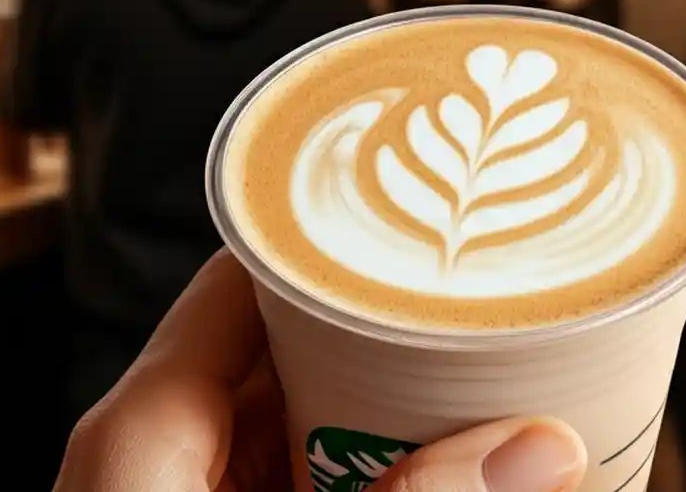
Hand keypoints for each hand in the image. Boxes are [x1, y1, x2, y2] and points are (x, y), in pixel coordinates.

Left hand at [53, 250, 587, 490]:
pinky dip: (374, 456)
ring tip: (485, 371)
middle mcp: (169, 443)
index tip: (424, 221)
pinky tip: (441, 458)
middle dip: (393, 325)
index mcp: (147, 425)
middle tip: (485, 302)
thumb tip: (539, 451)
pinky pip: (312, 463)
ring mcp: (202, 487)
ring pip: (310, 404)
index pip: (247, 272)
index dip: (336, 237)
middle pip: (292, 335)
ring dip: (394, 397)